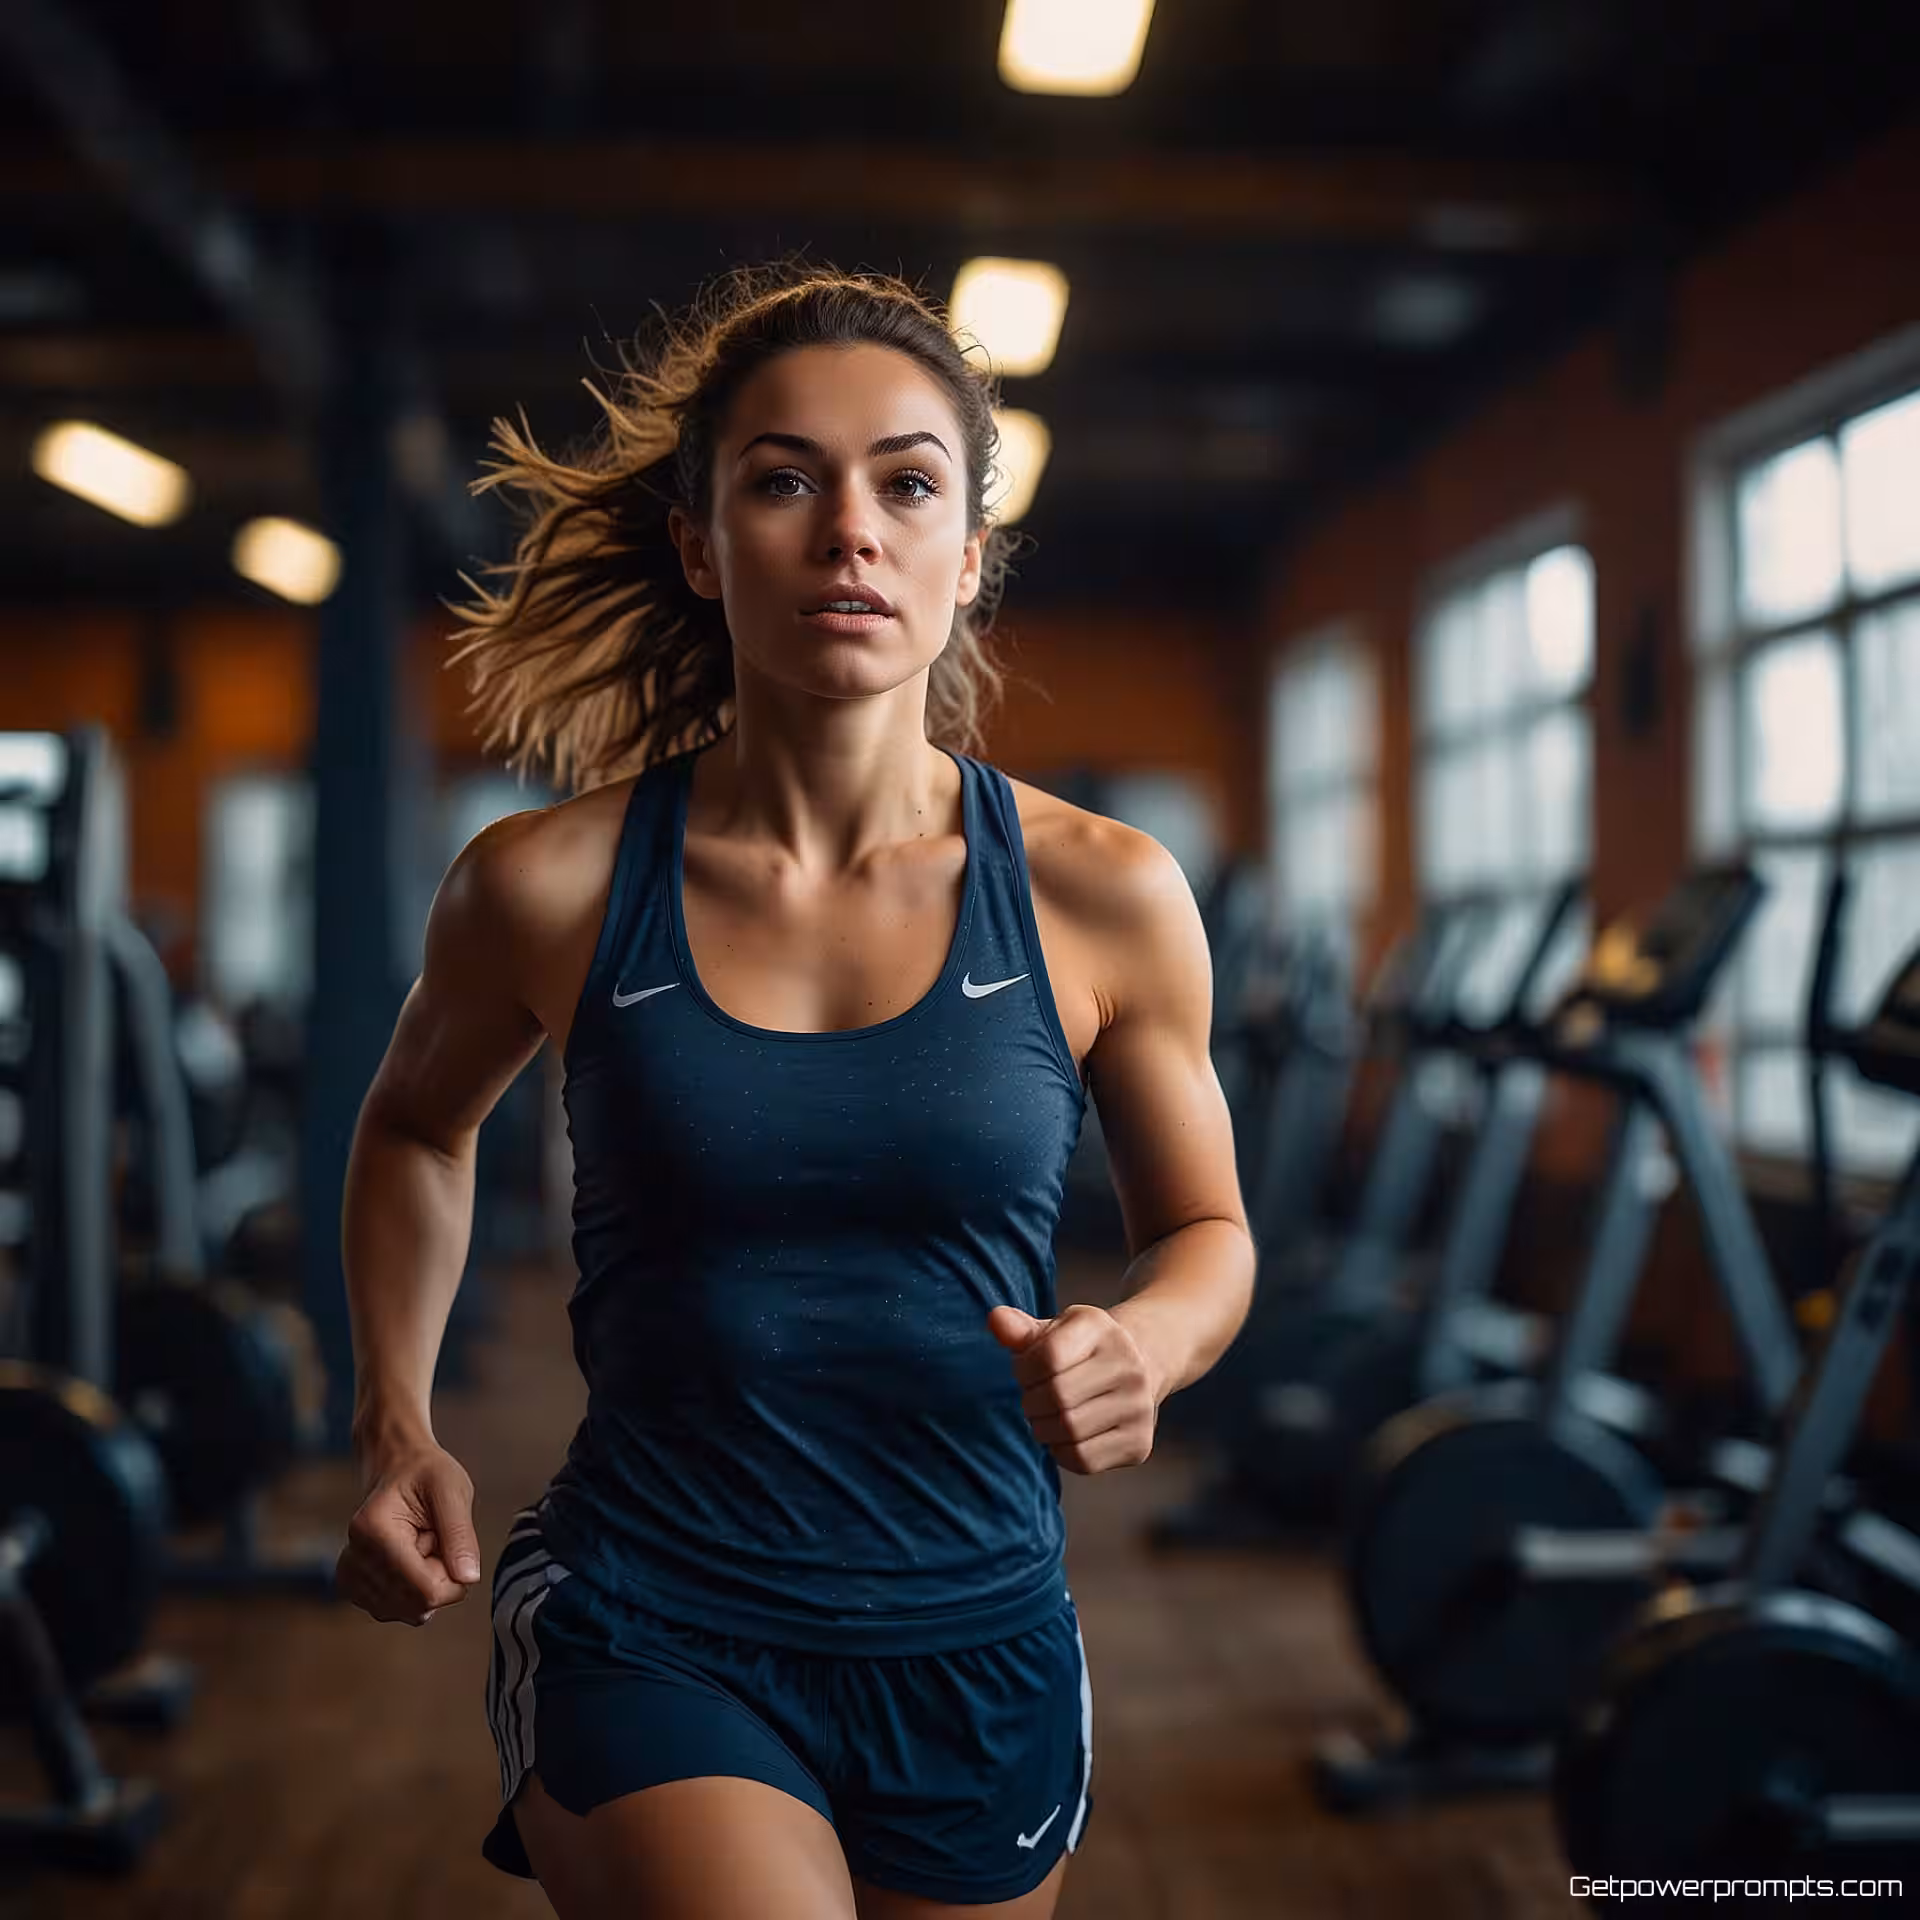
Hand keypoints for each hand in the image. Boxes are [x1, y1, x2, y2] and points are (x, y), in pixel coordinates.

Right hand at [336, 1441, 482, 1626]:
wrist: (396, 1468)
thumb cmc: (426, 1473)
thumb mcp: (452, 1490)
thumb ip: (460, 1534)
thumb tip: (468, 1578)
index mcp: (373, 1531)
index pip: (425, 1590)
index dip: (454, 1578)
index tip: (451, 1544)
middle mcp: (354, 1559)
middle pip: (417, 1605)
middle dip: (439, 1577)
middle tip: (433, 1537)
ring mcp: (350, 1577)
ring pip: (408, 1611)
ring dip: (426, 1582)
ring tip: (421, 1543)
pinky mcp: (354, 1588)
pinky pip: (397, 1609)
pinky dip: (412, 1590)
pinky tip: (409, 1558)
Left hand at [987, 1303, 1159, 1475]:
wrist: (1141, 1364)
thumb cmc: (1084, 1348)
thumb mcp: (1056, 1330)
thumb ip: (1021, 1330)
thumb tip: (996, 1320)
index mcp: (1102, 1329)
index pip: (1048, 1357)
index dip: (1023, 1370)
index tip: (1025, 1372)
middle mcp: (1129, 1365)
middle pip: (1058, 1396)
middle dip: (1031, 1402)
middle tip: (1032, 1399)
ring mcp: (1139, 1407)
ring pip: (1069, 1430)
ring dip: (1042, 1428)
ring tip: (1045, 1416)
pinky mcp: (1139, 1443)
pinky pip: (1083, 1459)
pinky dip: (1061, 1451)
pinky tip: (1063, 1435)